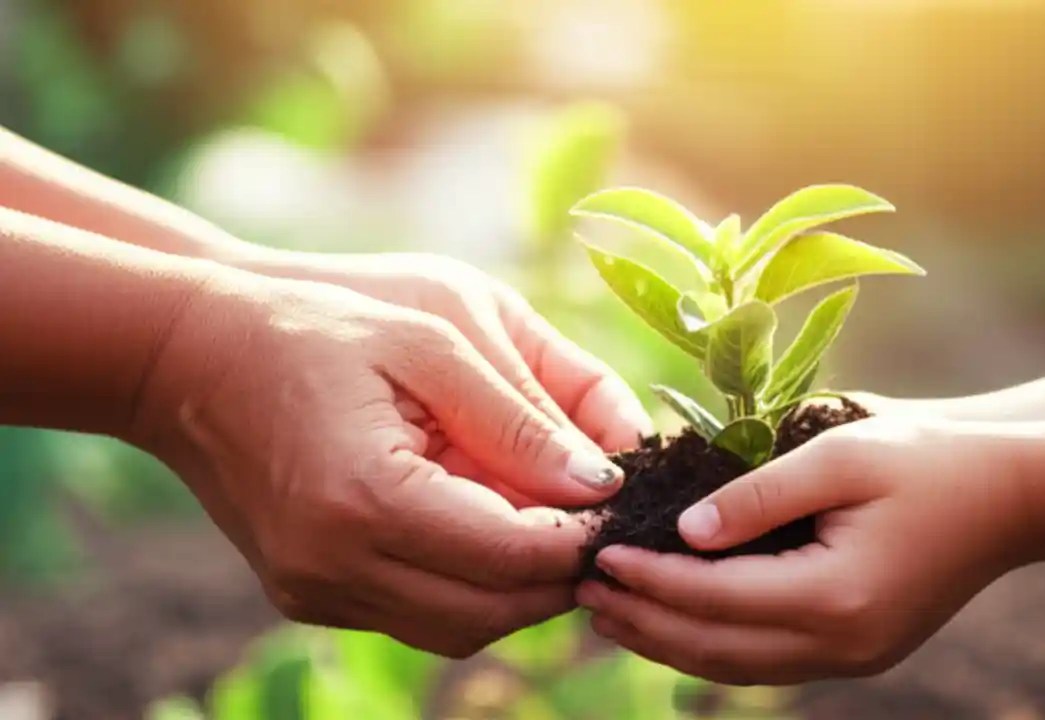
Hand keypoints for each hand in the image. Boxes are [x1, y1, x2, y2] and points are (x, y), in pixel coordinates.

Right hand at [129, 272, 621, 656]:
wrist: (187, 355)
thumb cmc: (316, 324)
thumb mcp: (431, 338)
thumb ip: (520, 414)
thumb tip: (601, 480)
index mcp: (367, 498)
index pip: (515, 557)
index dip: (585, 535)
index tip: (626, 500)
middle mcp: (334, 568)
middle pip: (494, 612)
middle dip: (562, 572)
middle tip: (602, 517)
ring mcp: (314, 591)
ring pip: (459, 628)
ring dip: (519, 586)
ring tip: (550, 518)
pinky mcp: (307, 595)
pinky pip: (416, 613)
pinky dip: (468, 584)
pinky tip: (487, 525)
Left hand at [576, 414, 1028, 683]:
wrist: (1008, 494)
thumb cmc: (925, 459)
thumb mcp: (839, 455)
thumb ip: (759, 495)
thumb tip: (685, 531)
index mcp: (837, 595)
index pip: (715, 597)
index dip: (649, 580)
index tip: (597, 556)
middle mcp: (841, 643)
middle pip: (715, 647)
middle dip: (644, 622)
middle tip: (581, 594)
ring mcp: (851, 657)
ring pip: (736, 666)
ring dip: (669, 642)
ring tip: (611, 614)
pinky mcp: (854, 650)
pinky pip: (765, 661)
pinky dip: (711, 643)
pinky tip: (676, 620)